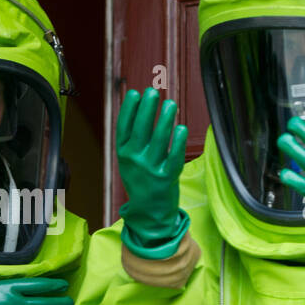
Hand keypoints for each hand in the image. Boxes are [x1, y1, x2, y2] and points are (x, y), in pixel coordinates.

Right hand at [116, 87, 187, 249]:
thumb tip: (140, 105)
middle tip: (152, 92)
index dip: (129, 109)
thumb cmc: (142, 179)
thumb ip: (134, 136)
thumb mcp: (130, 159)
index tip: (135, 93)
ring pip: (158, 141)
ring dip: (164, 120)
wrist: (149, 211)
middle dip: (146, 110)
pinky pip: (174, 157)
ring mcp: (151, 169)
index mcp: (123, 153)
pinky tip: (181, 128)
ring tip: (170, 104)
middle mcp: (135, 160)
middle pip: (140, 130)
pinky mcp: (167, 178)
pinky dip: (178, 142)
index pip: (124, 127)